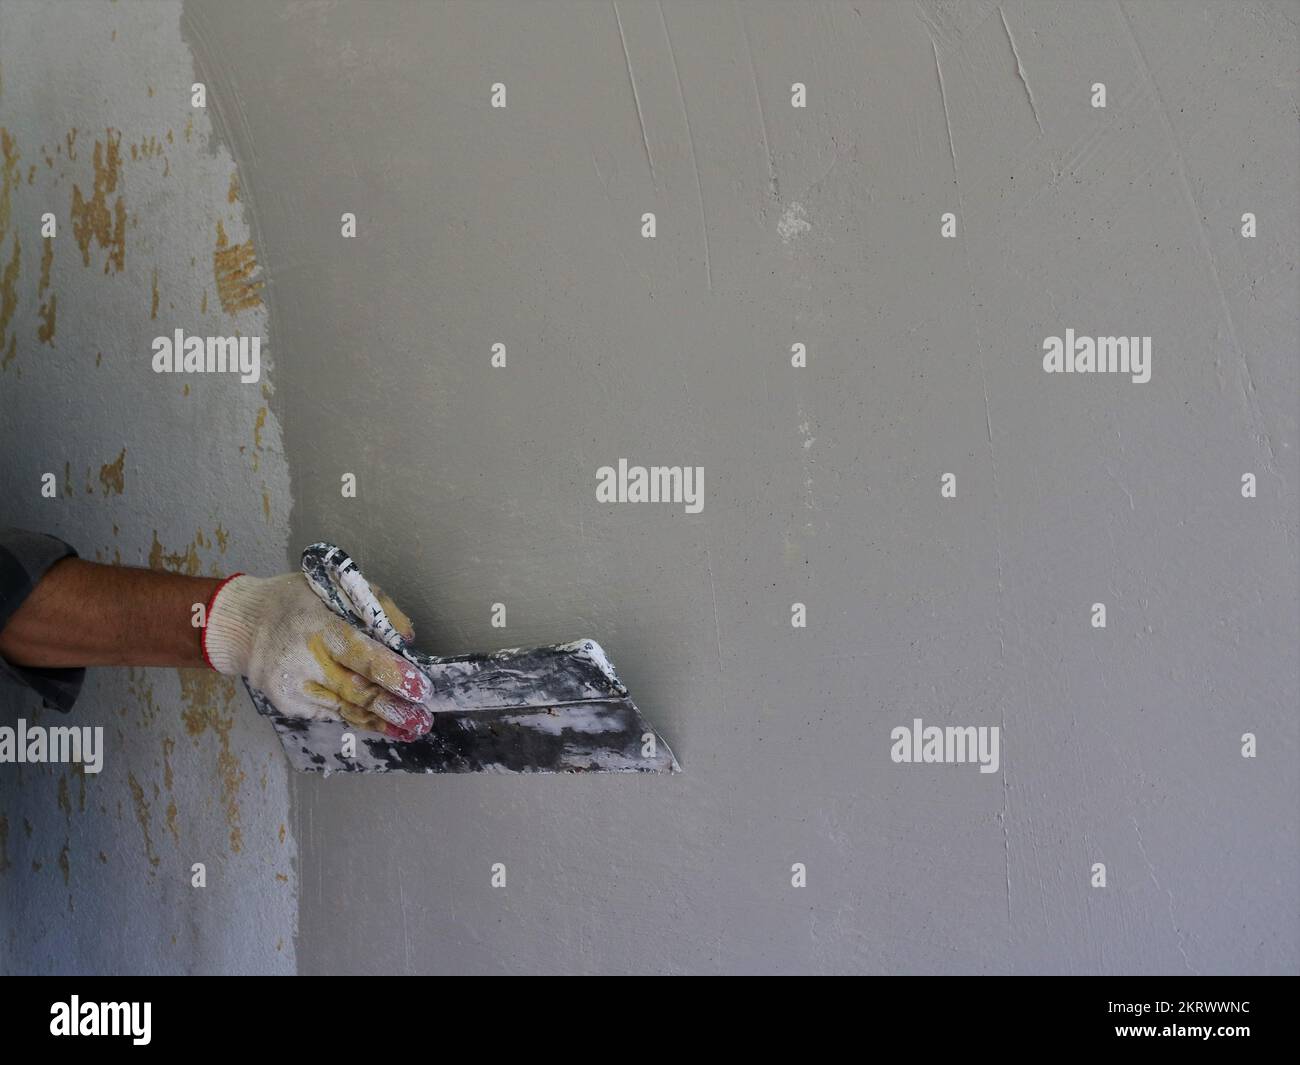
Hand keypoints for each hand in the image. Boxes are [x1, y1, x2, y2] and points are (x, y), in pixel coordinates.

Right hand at [202, 572, 433, 740]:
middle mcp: (304, 661)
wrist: (243, 625)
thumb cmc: (298, 601)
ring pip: (345, 709)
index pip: (359, 654)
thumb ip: (377, 608)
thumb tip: (407, 639)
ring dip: (380, 721)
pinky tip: (380, 724)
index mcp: (319, 627)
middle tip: (422, 720)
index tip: (419, 687)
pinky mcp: (287, 705)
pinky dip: (356, 716)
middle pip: (355, 691)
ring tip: (409, 728)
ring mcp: (293, 687)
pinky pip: (330, 712)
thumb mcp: (337, 586)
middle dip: (392, 708)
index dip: (391, 673)